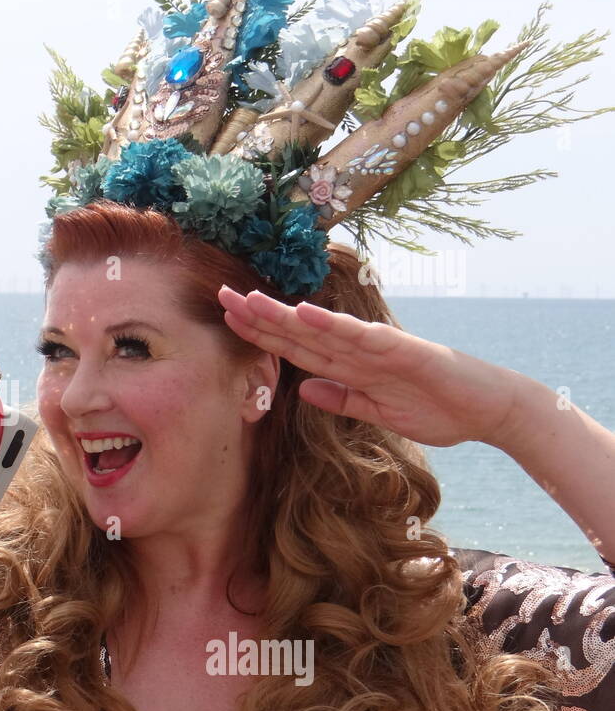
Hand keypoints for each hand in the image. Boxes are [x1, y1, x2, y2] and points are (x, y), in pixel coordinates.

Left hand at [216, 285, 522, 448]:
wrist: (489, 410)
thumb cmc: (439, 410)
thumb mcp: (377, 414)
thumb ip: (342, 399)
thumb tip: (303, 390)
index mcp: (350, 367)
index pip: (295, 348)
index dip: (261, 335)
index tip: (228, 321)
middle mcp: (357, 351)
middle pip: (299, 332)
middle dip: (259, 317)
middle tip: (220, 296)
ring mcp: (377, 348)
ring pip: (320, 328)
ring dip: (284, 314)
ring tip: (248, 299)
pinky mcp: (400, 350)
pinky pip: (359, 336)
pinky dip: (330, 323)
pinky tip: (303, 312)